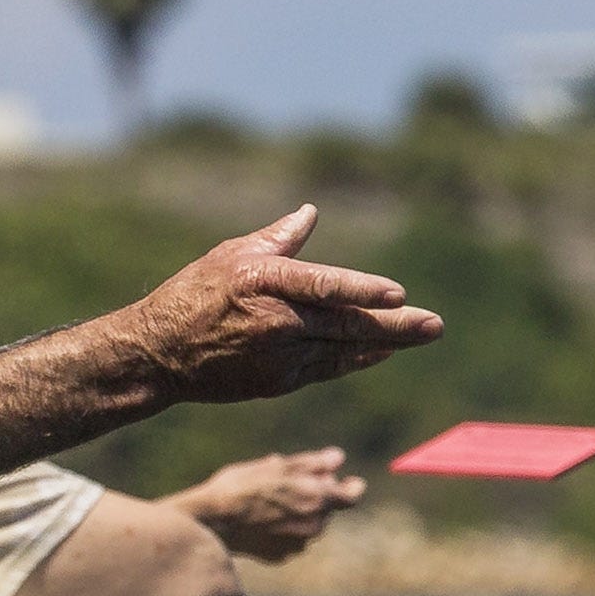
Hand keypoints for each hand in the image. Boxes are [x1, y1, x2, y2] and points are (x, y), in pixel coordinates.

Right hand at [120, 207, 442, 403]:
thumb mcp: (232, 254)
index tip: (398, 294)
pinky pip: (326, 368)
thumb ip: (279, 239)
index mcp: (263, 284)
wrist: (159, 354)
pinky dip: (355, 359)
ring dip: (385, 343)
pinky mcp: (278, 382)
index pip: (324, 287)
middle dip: (395, 326)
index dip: (363, 291)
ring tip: (421, 335)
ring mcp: (278, 357)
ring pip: (342, 350)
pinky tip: (380, 351)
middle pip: (345, 324)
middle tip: (435, 325)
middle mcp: (276, 322)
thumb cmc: (194, 294)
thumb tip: (311, 213)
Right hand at [173, 447, 367, 561]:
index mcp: (318, 499)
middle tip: (287, 484)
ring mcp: (298, 544)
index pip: (352, 495)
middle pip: (326, 509)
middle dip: (314, 496)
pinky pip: (291, 539)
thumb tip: (338, 458)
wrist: (212, 522)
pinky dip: (282, 530)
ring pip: (308, 524)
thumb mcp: (278, 466)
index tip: (349, 481)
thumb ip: (313, 464)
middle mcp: (315, 526)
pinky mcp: (281, 556)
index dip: (350, 486)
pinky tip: (260, 521)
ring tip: (268, 501)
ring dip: (298, 513)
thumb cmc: (243, 487)